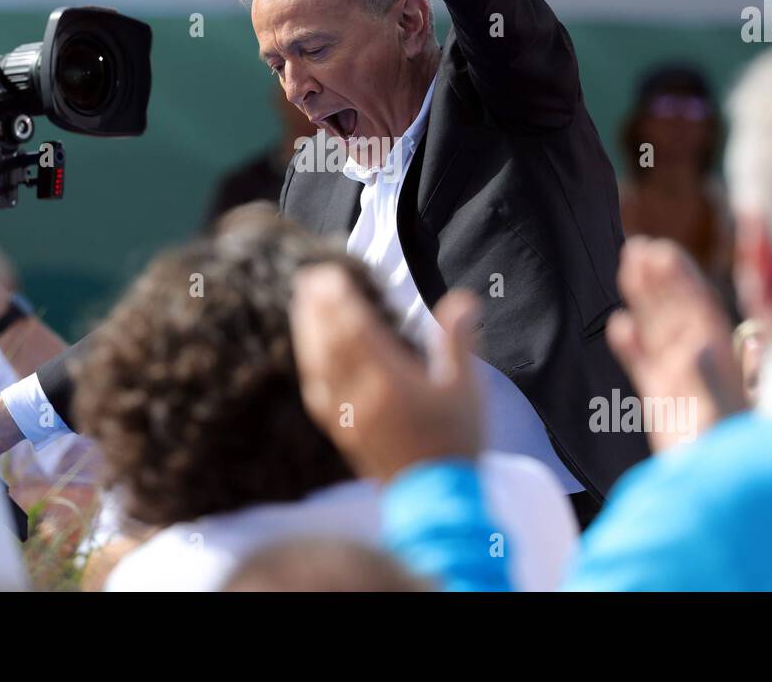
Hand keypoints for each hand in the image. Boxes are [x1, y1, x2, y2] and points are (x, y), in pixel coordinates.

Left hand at [290, 263, 481, 479]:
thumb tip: (462, 300)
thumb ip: (459, 341)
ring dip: (308, 331)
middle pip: (330, 343)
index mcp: (392, 382)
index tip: (331, 274)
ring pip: (318, 366)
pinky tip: (309, 352)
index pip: (356, 330)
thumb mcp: (468, 388)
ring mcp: (348, 416)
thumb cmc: (457, 441)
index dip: (340, 299)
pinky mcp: (343, 431)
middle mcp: (363, 396)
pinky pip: (317, 392)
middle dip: (317, 307)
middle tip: (308, 277)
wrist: (439, 497)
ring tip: (303, 304)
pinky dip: (310, 364)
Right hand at [605, 237, 742, 451]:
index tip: (661, 250)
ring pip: (658, 331)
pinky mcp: (662, 403)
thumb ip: (706, 382)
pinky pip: (643, 366)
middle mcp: (699, 365)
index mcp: (720, 361)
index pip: (698, 308)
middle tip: (638, 245)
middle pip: (676, 311)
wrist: (711, 494)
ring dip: (643, 300)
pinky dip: (631, 346)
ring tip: (628, 267)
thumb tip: (697, 344)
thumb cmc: (722, 459)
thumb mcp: (719, 420)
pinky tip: (618, 326)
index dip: (681, 278)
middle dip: (659, 278)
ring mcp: (679, 381)